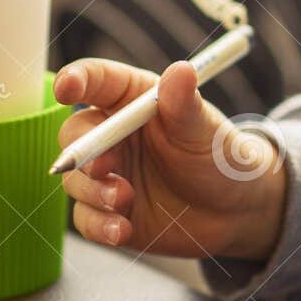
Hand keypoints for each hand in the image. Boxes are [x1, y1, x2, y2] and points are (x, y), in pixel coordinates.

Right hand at [52, 57, 287, 261]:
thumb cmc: (219, 157)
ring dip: (93, 192)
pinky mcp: (107, 211)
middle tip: (104, 167)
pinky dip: (99, 225)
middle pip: (74, 134)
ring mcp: (107, 174)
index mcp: (132, 99)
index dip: (75, 78)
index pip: (96, 80)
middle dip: (82, 151)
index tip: (66, 88)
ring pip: (76, 180)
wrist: (234, 211)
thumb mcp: (206, 130)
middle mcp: (112, 134)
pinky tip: (122, 230)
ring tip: (125, 200)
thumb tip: (181, 70)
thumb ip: (186, 104)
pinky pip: (87, 219)